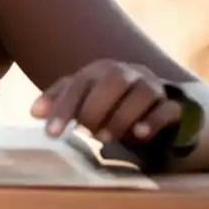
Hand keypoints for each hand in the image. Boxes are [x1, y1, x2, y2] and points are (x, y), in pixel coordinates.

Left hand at [30, 59, 182, 145]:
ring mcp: (153, 86)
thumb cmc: (108, 103)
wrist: (152, 106)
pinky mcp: (173, 105)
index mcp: (100, 70)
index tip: (50, 134)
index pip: (78, 84)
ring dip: (121, 116)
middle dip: (94, 108)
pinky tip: (140, 135)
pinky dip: (154, 120)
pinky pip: (168, 108)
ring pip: (143, 92)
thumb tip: (34, 113)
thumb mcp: (82, 100)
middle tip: (84, 132)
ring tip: (104, 138)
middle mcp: (128, 73)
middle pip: (112, 80)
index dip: (62, 108)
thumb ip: (59, 102)